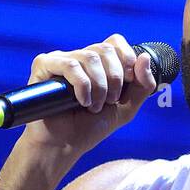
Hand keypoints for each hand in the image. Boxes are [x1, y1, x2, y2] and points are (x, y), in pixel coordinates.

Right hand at [19, 34, 158, 159]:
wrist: (64, 146)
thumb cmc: (90, 128)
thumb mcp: (126, 108)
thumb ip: (143, 85)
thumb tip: (145, 57)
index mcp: (96, 64)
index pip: (114, 42)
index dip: (125, 57)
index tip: (128, 80)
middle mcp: (78, 58)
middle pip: (105, 50)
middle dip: (114, 78)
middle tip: (109, 101)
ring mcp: (60, 61)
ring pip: (89, 57)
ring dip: (99, 86)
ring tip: (94, 106)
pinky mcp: (44, 67)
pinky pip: (70, 65)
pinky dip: (82, 85)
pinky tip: (81, 101)